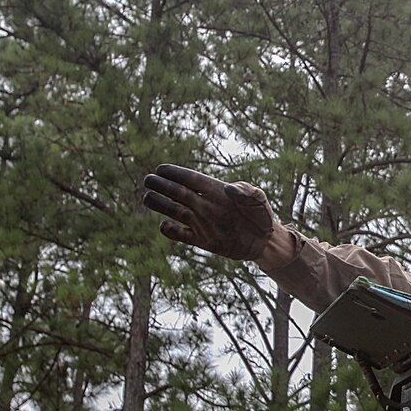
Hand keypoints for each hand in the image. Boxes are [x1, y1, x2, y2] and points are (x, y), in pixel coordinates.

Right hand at [142, 164, 274, 260]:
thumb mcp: (259, 200)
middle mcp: (204, 204)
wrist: (264, 241)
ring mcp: (202, 222)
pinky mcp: (202, 240)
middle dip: (162, 186)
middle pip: (178, 192)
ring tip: (147, 198)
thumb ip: (246, 192)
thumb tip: (228, 188)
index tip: (160, 169)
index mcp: (215, 190)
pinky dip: (171, 232)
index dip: (175, 173)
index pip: (191, 178)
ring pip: (175, 211)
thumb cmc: (261, 214)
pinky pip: (182, 235)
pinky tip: (164, 226)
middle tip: (148, 181)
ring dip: (161, 205)